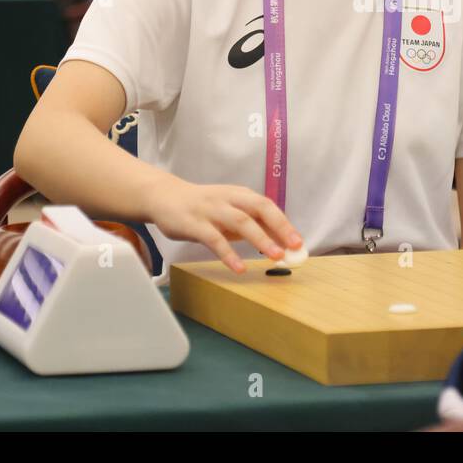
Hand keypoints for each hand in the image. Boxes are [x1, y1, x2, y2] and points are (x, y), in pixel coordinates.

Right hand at [144, 175, 302, 272]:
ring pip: (240, 222)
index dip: (284, 223)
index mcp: (240, 194)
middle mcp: (228, 199)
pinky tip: (239, 268)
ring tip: (275, 256)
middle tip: (294, 246)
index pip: (267, 206)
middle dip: (280, 227)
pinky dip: (229, 254)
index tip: (299, 242)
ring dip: (260, 239)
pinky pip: (214, 239)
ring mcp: (211, 210)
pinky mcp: (194, 224)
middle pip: (259, 208)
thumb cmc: (201, 206)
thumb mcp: (228, 210)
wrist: (164, 196)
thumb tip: (279, 242)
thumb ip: (250, 223)